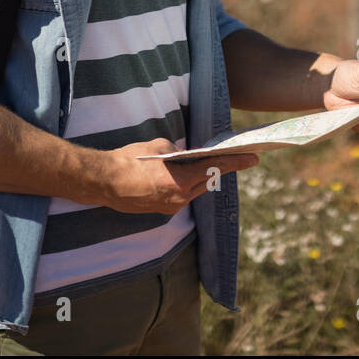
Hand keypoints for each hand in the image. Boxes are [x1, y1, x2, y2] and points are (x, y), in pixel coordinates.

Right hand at [99, 138, 258, 213]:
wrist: (105, 182)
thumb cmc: (130, 160)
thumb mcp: (158, 147)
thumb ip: (177, 152)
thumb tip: (184, 155)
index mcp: (181, 180)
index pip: (215, 168)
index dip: (236, 162)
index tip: (253, 158)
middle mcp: (180, 198)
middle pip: (208, 181)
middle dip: (223, 169)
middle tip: (240, 158)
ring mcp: (171, 207)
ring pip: (195, 190)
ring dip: (203, 178)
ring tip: (214, 165)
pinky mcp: (162, 211)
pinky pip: (182, 196)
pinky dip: (187, 185)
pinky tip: (186, 175)